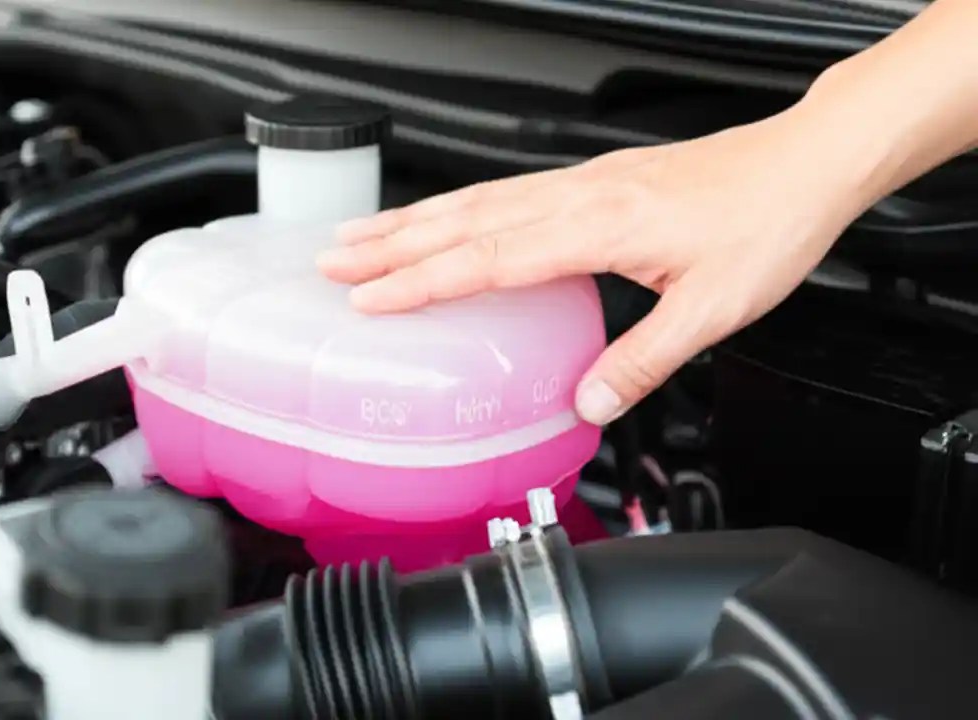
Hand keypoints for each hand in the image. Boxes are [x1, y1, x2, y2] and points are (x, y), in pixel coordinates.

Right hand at [316, 106, 877, 425]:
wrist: (805, 163)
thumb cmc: (766, 222)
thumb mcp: (713, 309)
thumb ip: (644, 360)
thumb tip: (585, 401)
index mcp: (600, 225)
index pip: (488, 257)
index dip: (422, 281)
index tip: (368, 297)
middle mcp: (579, 195)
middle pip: (463, 219)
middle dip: (390, 242)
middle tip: (329, 260)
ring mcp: (582, 182)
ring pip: (478, 200)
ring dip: (413, 220)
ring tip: (361, 236)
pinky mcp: (594, 180)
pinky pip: (506, 192)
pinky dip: (458, 209)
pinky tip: (444, 222)